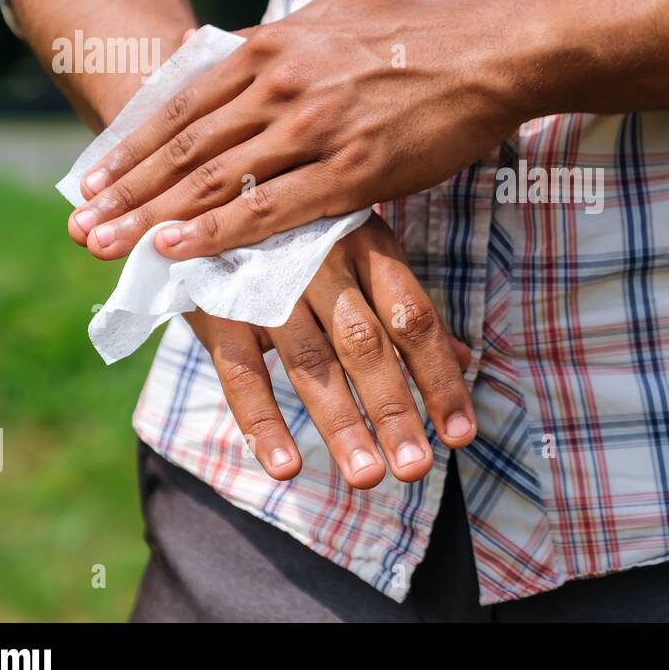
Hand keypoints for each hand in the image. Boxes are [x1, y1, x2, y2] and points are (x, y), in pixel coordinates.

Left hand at [66, 0, 529, 259]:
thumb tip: (238, 52)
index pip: (183, 102)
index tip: (96, 175)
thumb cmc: (417, 33)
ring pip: (215, 180)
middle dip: (127, 188)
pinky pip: (270, 209)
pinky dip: (217, 232)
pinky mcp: (351, 172)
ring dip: (153, 216)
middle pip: (185, 145)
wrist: (488, 54)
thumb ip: (280, 41)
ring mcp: (313, 129)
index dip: (134, 143)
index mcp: (273, 45)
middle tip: (81, 224)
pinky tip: (177, 249)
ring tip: (108, 245)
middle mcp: (280, 85)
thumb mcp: (333, 14)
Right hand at [184, 214, 475, 486]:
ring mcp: (267, 284)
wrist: (205, 192)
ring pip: (310, 363)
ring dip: (341, 424)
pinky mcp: (216, 306)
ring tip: (368, 477)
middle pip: (366, 344)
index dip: (440, 378)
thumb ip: (404, 303)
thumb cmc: (302, 228)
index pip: (414, 319)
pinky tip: (286, 468)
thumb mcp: (360, 245)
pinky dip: (262, 422)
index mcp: (368, 245)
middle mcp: (323, 262)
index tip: (460, 436)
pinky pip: (241, 372)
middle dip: (394, 409)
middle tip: (414, 469)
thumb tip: (463, 357)